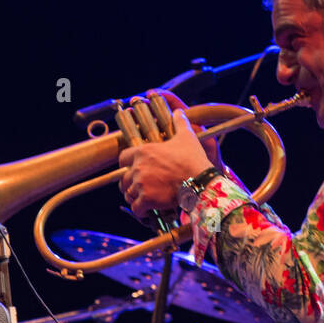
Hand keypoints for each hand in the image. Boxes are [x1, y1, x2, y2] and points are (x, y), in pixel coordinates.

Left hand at [119, 105, 215, 220]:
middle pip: (123, 178)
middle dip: (130, 183)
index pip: (122, 158)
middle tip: (139, 187)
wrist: (200, 182)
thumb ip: (180, 123)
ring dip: (134, 197)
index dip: (126, 165)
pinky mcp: (146, 200)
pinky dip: (140, 210)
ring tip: (143, 199)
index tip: (133, 169)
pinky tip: (146, 209)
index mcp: (143, 152)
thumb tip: (179, 112)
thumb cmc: (193, 160)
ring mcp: (141, 184)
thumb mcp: (187, 137)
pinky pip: (136, 208)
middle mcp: (138, 168)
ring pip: (128, 193)